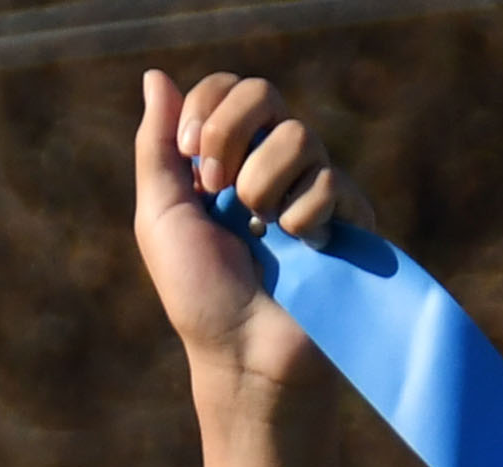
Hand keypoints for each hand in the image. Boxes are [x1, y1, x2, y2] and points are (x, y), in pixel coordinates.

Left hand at [131, 70, 361, 391]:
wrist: (245, 352)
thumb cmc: (199, 295)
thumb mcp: (160, 217)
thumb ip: (156, 147)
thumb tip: (156, 76)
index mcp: (223, 161)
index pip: (226, 90)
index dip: (208, 108)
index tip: (190, 153)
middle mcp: (268, 165)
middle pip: (262, 93)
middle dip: (230, 135)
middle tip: (219, 190)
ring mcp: (310, 186)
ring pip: (298, 135)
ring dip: (263, 186)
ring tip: (260, 232)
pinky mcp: (346, 214)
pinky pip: (330, 180)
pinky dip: (302, 215)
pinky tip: (298, 245)